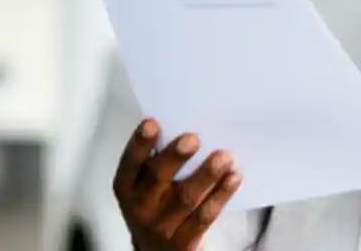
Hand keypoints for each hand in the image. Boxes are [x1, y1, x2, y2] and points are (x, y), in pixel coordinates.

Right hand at [113, 119, 242, 250]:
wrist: (156, 250)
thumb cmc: (154, 203)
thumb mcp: (144, 185)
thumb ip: (156, 160)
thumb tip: (184, 124)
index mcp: (127, 186)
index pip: (130, 163)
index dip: (139, 144)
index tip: (152, 123)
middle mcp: (140, 206)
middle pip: (157, 178)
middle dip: (175, 157)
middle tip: (193, 138)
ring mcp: (162, 226)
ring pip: (186, 198)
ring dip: (206, 175)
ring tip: (224, 157)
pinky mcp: (184, 240)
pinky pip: (205, 216)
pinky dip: (221, 195)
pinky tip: (233, 177)